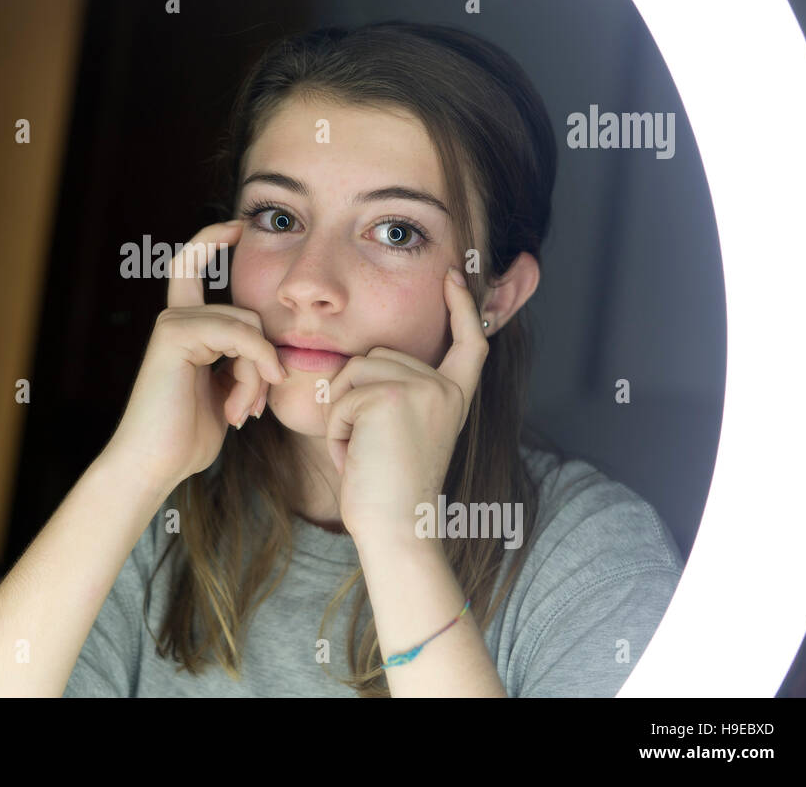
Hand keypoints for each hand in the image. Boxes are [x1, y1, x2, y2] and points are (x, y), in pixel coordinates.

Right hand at [102, 219, 286, 493]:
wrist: (152, 464)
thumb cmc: (186, 436)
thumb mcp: (225, 394)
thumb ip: (243, 365)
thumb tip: (276, 356)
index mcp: (184, 327)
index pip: (195, 267)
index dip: (213, 238)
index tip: (239, 225)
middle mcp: (176, 318)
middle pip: (246, 313)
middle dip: (263, 360)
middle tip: (256, 406)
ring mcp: (174, 323)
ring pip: (247, 326)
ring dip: (258, 374)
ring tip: (245, 411)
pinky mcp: (175, 334)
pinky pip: (239, 335)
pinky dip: (254, 368)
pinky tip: (241, 406)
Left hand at [324, 268, 488, 543]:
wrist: (395, 529)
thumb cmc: (387, 491)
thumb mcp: (401, 432)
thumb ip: (398, 393)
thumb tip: (365, 356)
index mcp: (454, 397)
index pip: (469, 342)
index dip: (463, 307)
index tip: (454, 276)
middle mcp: (445, 387)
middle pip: (377, 355)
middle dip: (354, 397)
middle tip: (369, 448)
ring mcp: (422, 387)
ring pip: (354, 370)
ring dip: (342, 414)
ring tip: (362, 452)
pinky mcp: (392, 394)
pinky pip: (341, 396)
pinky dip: (336, 429)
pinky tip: (355, 458)